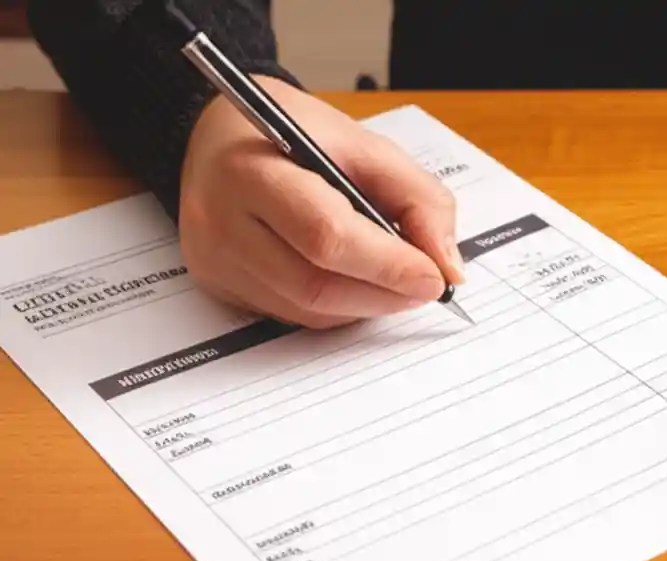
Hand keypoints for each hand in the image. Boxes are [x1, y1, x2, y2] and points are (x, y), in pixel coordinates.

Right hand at [178, 76, 463, 327]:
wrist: (216, 136)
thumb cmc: (295, 135)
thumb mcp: (364, 145)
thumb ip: (417, 199)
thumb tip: (447, 267)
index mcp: (254, 170)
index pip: (326, 234)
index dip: (388, 264)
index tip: (435, 276)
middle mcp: (222, 222)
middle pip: (315, 284)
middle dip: (385, 292)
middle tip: (426, 285)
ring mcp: (215, 261)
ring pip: (307, 310)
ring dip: (366, 305)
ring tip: (397, 283)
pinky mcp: (219, 286)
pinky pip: (291, 315)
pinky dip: (338, 309)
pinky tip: (357, 284)